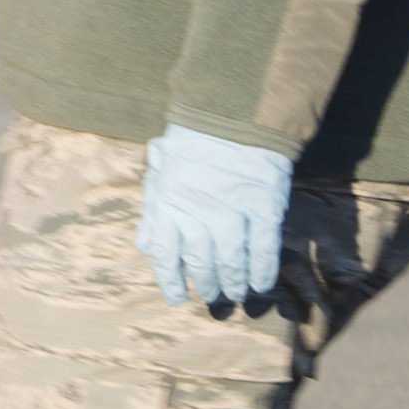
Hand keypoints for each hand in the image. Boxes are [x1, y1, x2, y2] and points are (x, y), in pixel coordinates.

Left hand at [136, 128, 294, 310]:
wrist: (233, 111)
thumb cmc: (192, 142)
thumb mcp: (160, 171)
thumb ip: (153, 210)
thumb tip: (145, 248)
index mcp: (167, 203)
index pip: (165, 255)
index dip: (170, 281)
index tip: (177, 298)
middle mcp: (196, 212)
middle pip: (200, 263)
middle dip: (205, 284)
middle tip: (212, 296)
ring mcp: (232, 210)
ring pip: (231, 261)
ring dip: (233, 282)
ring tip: (235, 294)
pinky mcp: (263, 206)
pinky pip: (263, 248)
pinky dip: (262, 270)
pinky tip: (260, 284)